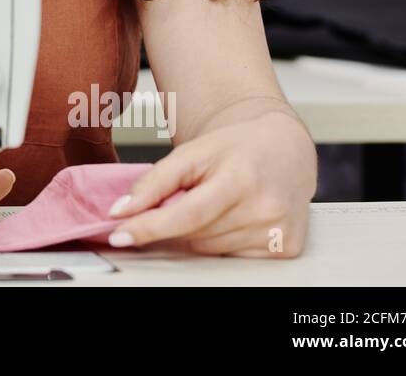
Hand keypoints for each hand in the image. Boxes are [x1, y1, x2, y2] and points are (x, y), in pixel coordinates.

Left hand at [107, 110, 315, 256]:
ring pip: (208, 249)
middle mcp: (265, 209)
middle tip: (181, 199)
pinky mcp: (287, 248)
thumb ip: (155, 181)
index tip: (119, 235)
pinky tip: (229, 217)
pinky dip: (217, 240)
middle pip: (194, 234)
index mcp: (242, 179)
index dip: (150, 227)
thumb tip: (121, 211)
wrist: (284, 149)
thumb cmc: (235, 148)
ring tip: (210, 202)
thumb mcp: (192, 152)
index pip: (187, 214)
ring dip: (195, 232)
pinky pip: (230, 256)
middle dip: (173, 223)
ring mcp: (279, 233)